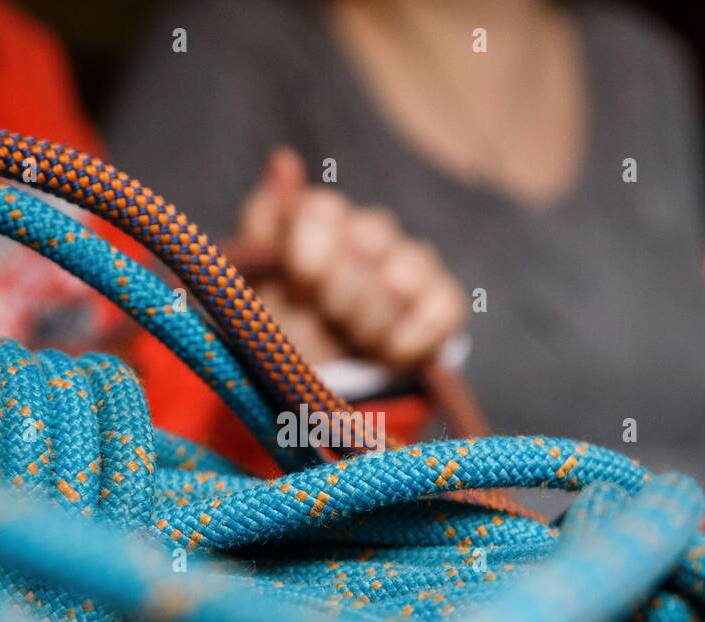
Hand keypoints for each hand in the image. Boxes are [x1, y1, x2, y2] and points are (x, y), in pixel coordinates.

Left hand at [235, 147, 464, 369]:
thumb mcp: (259, 281)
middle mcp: (372, 231)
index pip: (323, 210)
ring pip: (400, 280)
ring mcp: (414, 264)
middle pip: (364, 243)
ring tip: (352, 339)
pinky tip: (384, 353)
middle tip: (326, 320)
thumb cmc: (288, 325)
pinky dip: (407, 340)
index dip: (307, 259)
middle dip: (335, 299)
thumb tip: (282, 158)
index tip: (297, 293)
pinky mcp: (445, 302)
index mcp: (324, 219)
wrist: (324, 380)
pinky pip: (440, 310)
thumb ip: (264, 221)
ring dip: (368, 324)